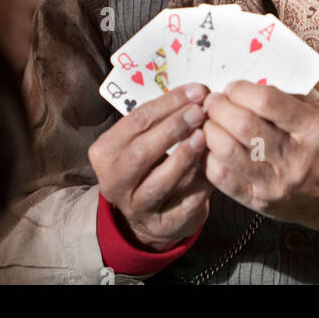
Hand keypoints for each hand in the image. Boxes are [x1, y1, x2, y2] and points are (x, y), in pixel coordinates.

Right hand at [88, 84, 212, 250]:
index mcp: (105, 153)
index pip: (135, 122)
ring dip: (184, 156)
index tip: (197, 91)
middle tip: (200, 112)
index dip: (168, 104)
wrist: (154, 212)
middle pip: (141, 152)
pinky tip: (213, 168)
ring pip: (159, 182)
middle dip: (173, 128)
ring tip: (204, 136)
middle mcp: (114, 182)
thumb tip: (198, 93)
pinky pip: (182, 205)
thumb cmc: (152, 163)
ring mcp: (135, 208)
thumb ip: (164, 118)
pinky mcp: (160, 226)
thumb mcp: (146, 139)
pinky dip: (199, 185)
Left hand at [202, 80, 318, 242]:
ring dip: (209, 131)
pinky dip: (210, 159)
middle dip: (219, 107)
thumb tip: (243, 91)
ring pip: (227, 152)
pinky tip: (213, 148)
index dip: (241, 90)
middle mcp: (293, 157)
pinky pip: (223, 180)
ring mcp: (276, 183)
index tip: (233, 88)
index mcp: (311, 128)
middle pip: (242, 125)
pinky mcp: (261, 202)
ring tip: (210, 123)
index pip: (266, 101)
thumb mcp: (318, 114)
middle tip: (214, 102)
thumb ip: (283, 101)